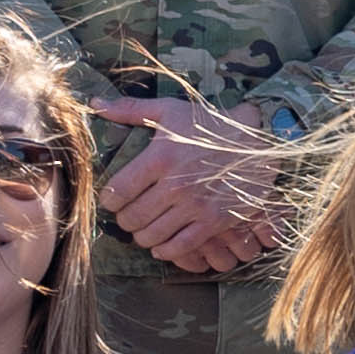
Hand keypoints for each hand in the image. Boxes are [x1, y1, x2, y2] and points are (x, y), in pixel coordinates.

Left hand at [95, 97, 286, 273]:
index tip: (112, 200)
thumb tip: (94, 102)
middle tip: (128, 216)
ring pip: (152, 236)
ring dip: (142, 236)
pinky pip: (180, 247)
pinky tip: (162, 245)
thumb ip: (130, 109)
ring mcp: (196, 206)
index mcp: (160, 158)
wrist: (259, 142)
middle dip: (124, 220)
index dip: (108, 201)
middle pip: (132, 218)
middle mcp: (175, 185)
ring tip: (144, 229)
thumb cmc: (210, 125)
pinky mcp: (215, 221)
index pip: (117, 192)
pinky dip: (165, 251)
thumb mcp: (170, 110)